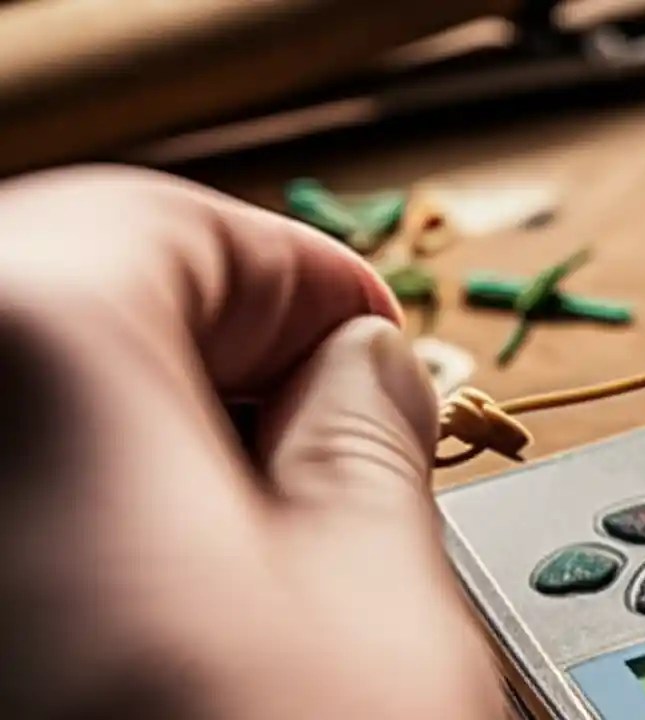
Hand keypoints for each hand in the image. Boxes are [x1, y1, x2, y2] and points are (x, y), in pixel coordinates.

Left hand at [0, 165, 503, 718]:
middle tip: (337, 459)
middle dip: (238, 369)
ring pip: (55, 414)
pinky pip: (29, 496)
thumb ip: (370, 441)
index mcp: (29, 365)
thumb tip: (362, 372)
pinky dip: (107, 519)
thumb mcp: (379, 606)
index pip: (170, 232)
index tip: (381, 354)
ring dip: (175, 450)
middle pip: (93, 317)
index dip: (309, 285)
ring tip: (270, 553)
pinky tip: (176, 605)